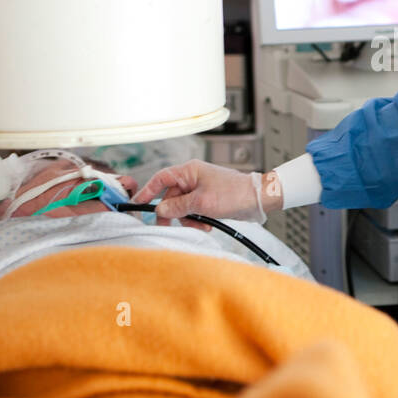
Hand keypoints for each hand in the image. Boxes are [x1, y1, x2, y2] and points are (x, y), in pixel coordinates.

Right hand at [133, 161, 273, 223]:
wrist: (258, 199)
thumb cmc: (235, 194)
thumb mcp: (202, 202)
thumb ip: (178, 206)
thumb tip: (160, 209)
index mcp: (190, 171)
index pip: (161, 179)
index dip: (148, 191)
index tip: (138, 204)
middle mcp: (193, 178)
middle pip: (171, 197)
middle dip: (174, 213)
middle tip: (170, 226)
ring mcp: (200, 189)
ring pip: (182, 207)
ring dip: (188, 219)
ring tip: (202, 224)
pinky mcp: (207, 199)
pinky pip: (193, 211)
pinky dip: (197, 219)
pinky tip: (208, 224)